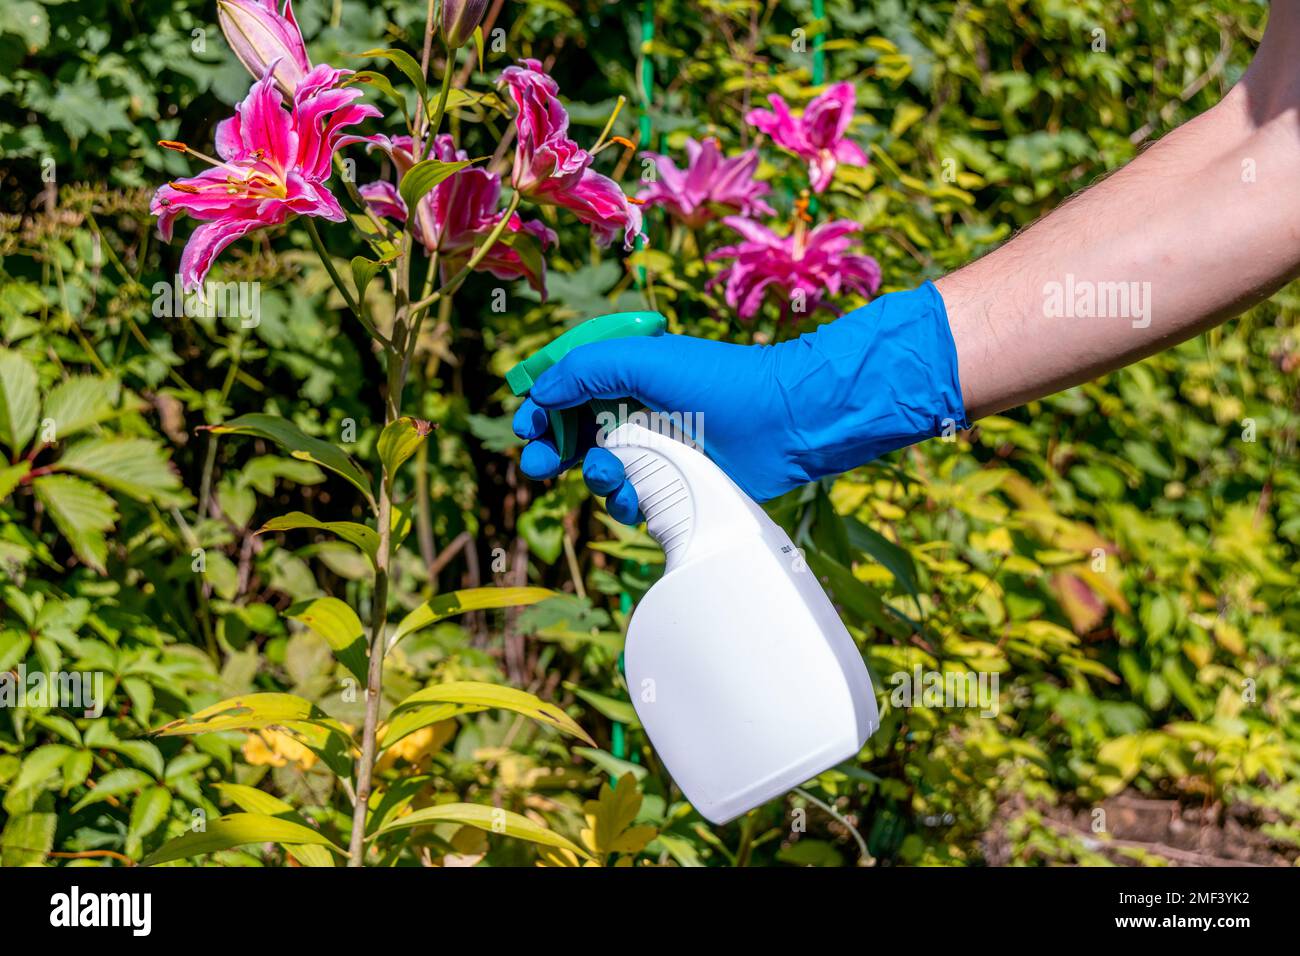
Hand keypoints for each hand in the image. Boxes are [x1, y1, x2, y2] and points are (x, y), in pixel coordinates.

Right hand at [512, 282, 967, 522]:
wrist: (780, 423)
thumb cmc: (717, 381)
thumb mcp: (641, 358)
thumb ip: (583, 370)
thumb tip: (541, 393)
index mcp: (624, 375)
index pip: (566, 391)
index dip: (541, 409)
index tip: (526, 426)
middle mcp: (633, 413)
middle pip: (572, 437)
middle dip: (552, 451)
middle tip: (540, 463)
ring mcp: (652, 452)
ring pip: (598, 475)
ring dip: (595, 477)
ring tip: (610, 472)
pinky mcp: (670, 486)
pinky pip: (629, 502)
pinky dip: (627, 500)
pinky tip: (639, 493)